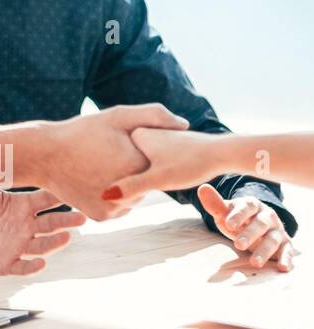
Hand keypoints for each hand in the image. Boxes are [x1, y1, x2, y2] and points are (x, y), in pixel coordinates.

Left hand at [0, 189, 85, 277]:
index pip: (44, 199)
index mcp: (19, 205)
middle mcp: (23, 226)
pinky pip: (22, 266)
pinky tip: (40, 263)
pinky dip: (32, 266)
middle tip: (83, 217)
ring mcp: (16, 246)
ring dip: (55, 243)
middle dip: (67, 220)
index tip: (73, 187)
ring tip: (67, 237)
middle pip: (51, 223)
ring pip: (42, 246)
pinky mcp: (5, 263)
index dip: (58, 195)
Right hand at [38, 103, 188, 219]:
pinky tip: (93, 181)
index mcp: (140, 165)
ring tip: (101, 168)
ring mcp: (117, 207)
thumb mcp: (117, 116)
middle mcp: (133, 192)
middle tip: (108, 157)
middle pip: (144, 183)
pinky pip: (115, 206)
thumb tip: (184, 124)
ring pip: (131, 197)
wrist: (44, 155)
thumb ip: (154, 115)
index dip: (140, 152)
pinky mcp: (102, 216)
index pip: (156, 163)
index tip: (122, 145)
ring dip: (123, 185)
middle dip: (132, 171)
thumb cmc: (81, 132)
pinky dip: (109, 197)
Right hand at [101, 127, 230, 203]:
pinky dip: (147, 172)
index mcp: (135, 134)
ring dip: (135, 176)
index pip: (113, 159)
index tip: (113, 189)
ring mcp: (153, 137)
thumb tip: (105, 197)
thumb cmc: (191, 163)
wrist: (222, 153)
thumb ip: (132, 187)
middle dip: (123, 177)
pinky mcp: (164, 145)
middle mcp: (141, 131)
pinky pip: (146, 161)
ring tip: (142, 189)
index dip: (112, 177)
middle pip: (123, 162)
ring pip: (135, 162)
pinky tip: (155, 182)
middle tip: (127, 192)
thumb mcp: (158, 179)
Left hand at [196, 184, 294, 271]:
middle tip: (238, 245)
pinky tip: (282, 267)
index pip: (247, 207)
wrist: (255, 226)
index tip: (229, 224)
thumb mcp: (225, 212)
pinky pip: (287, 251)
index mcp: (252, 205)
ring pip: (273, 239)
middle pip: (261, 223)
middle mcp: (267, 216)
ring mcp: (277, 230)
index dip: (238, 215)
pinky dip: (286, 258)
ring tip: (254, 262)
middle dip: (250, 234)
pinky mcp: (285, 244)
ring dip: (264, 251)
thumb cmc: (237, 219)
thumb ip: (215, 204)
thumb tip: (203, 188)